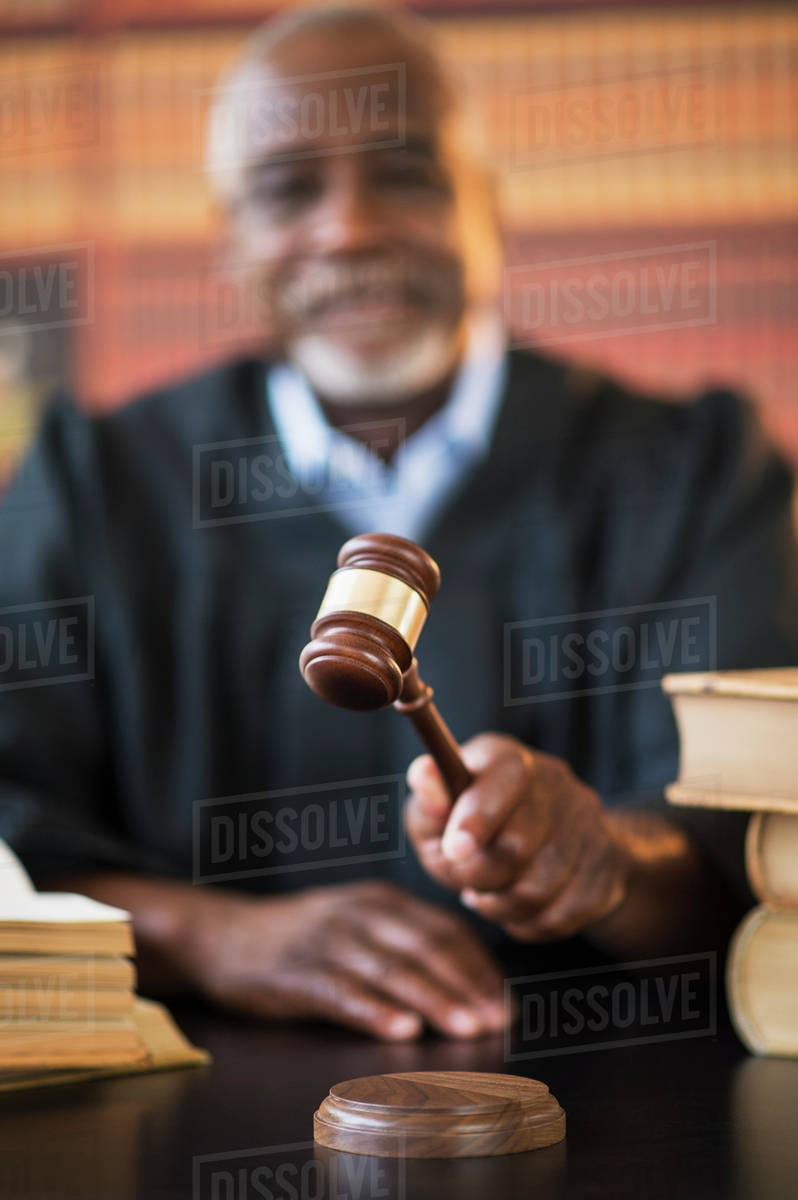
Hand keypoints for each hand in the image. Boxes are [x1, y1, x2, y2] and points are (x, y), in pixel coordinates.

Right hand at [184, 879, 507, 1040]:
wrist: (223, 935)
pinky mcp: (294, 973)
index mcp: (381, 900)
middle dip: (466, 985)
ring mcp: (325, 941)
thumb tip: (470, 986)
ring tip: (466, 1028)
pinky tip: (399, 1030)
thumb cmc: (305, 939)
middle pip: (424, 947)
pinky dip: (373, 1010)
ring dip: (432, 1000)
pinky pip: (340, 992)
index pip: (444, 929)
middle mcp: (358, 913)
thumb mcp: (357, 924)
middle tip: (498, 1021)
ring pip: (389, 970)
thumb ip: (405, 944)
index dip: (479, 966)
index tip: (508, 1002)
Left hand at [405, 734, 629, 941]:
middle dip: (479, 876)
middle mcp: (554, 780)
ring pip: (540, 889)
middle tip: (465, 879)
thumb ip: (428, 803)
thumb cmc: (468, 826)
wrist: (540, 840)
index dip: (478, 816)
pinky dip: (530, 924)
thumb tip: (425, 776)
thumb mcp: (436, 814)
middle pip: (518, 846)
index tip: (454, 851)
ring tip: (487, 895)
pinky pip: (565, 915)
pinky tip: (515, 910)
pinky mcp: (607, 861)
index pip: (505, 776)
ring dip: (501, 906)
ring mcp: (587, 820)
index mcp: (505, 759)